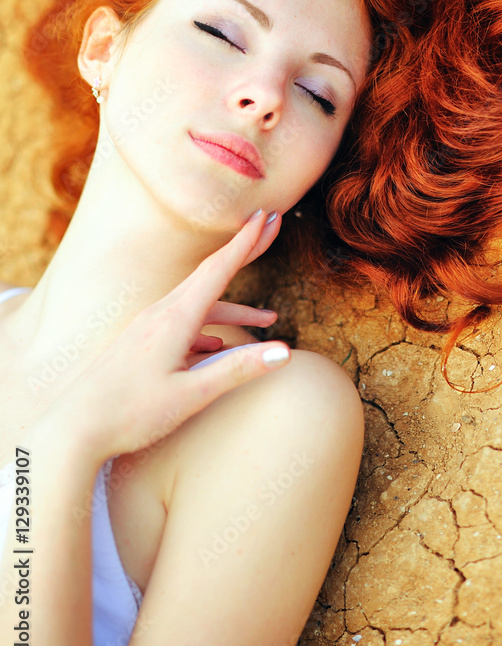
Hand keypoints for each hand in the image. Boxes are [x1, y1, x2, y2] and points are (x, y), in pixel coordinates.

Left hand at [39, 210, 289, 465]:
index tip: (268, 216)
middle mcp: (160, 314)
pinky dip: (210, 327)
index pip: (219, 270)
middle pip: (211, 273)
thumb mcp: (192, 395)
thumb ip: (239, 370)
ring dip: (234, 305)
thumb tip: (285, 352)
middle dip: (243, 251)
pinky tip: (218, 347)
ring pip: (200, 303)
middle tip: (269, 225)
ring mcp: (147, 326)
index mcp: (175, 319)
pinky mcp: (140, 342)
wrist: (72, 429)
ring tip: (267, 319)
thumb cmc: (130, 414)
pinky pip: (184, 323)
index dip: (248, 242)